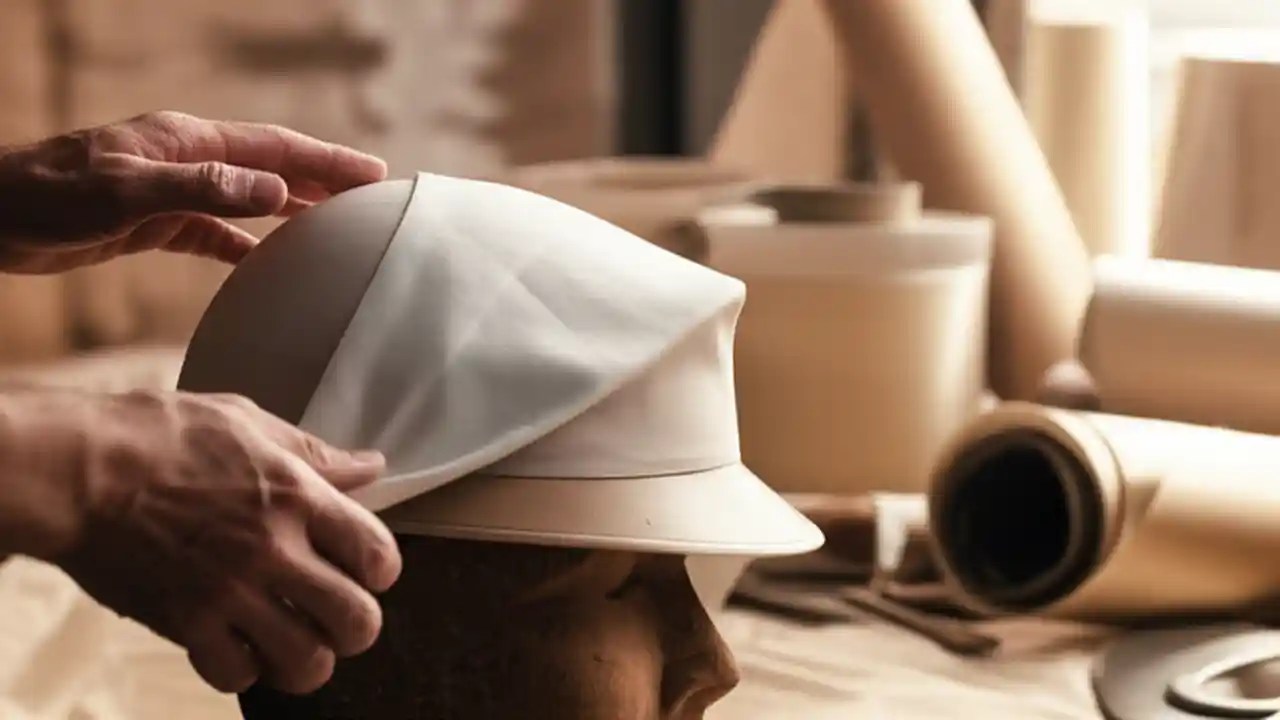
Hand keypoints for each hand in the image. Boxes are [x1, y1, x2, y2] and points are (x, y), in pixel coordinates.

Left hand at [0, 110, 386, 272]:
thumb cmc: (49, 197)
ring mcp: (171, 189)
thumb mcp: (128, 192)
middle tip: (373, 197)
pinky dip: (246, 245)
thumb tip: (277, 190)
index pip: (274, 147)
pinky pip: (214, 232)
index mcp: (187, 142)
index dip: (326, 160)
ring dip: (293, 208)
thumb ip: (204, 189)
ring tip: (336, 224)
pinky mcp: (152, 222)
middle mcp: (187, 160)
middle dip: (323, 179)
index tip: (374, 174)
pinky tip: (266, 263)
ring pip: (249, 197)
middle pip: (270, 166)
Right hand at [0, 387, 402, 694]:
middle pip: (357, 619)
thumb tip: (371, 466)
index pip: (378, 554)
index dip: (381, 570)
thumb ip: (315, 454)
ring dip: (306, 658)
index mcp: (296, 496)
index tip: (365, 568)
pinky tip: (238, 645)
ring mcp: (229, 592)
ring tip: (294, 641)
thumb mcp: (247, 422)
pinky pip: (235, 675)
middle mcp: (272, 549)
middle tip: (338, 617)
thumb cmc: (159, 433)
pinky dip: (243, 669)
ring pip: (304, 661)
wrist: (76, 469)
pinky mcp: (183, 621)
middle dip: (357, 627)